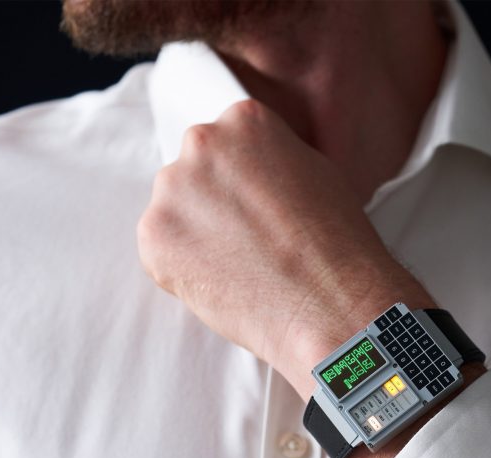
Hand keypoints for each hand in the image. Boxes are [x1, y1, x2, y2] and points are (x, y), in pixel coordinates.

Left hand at [137, 99, 433, 398]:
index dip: (243, 180)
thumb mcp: (317, 172)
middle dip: (213, 201)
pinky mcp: (153, 237)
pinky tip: (222, 281)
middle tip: (247, 238)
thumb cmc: (338, 243)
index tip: (256, 205)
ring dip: (196, 232)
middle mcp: (202, 144)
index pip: (227, 142)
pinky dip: (183, 267)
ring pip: (174, 209)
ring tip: (238, 264)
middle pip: (195, 170)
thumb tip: (251, 172)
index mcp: (244, 120)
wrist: (330, 304)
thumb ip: (270, 160)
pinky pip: (160, 249)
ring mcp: (172, 190)